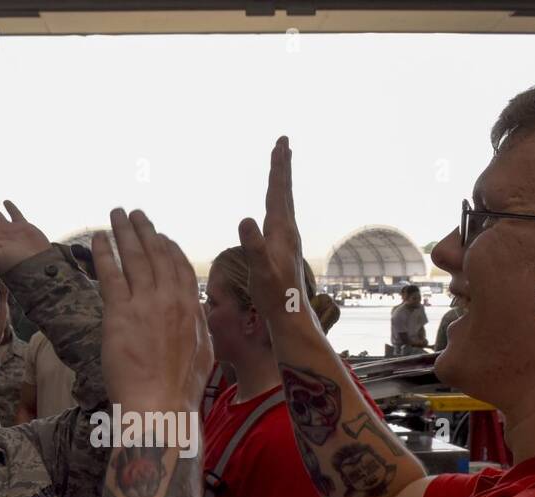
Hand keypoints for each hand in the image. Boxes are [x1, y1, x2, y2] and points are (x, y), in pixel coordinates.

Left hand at [93, 208, 212, 413]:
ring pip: (134, 257)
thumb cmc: (180, 390)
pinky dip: (104, 253)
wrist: (160, 406)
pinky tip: (99, 238)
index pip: (179, 266)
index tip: (160, 235)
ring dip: (124, 231)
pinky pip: (110, 274)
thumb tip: (197, 313)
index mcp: (190, 307)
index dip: (168, 247)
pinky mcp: (119, 314)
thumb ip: (199, 326)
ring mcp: (145, 304)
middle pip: (157, 254)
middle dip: (145, 230)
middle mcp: (170, 299)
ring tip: (117, 214)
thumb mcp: (204, 353)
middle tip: (135, 214)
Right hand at [238, 137, 314, 325]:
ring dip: (281, 182)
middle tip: (283, 143)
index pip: (278, 192)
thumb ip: (253, 246)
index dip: (278, 168)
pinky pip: (279, 215)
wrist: (290, 315)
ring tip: (281, 165)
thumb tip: (245, 219)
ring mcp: (286, 240)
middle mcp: (287, 231)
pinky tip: (274, 207)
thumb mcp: (260, 271)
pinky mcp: (283, 248)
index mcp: (281, 231)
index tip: (280, 144)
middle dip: (282, 167)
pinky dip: (277, 202)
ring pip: (283, 202)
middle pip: (284, 192)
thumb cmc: (275, 296)